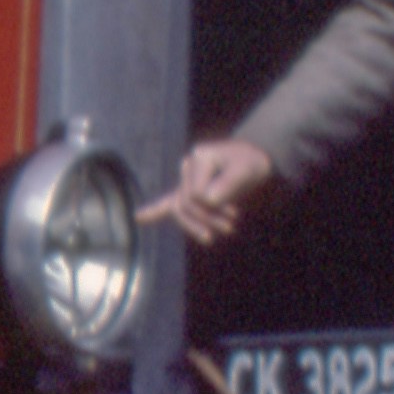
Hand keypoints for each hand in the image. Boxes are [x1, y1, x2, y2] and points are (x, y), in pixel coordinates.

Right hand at [144, 137, 268, 243]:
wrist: (255, 161)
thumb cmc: (252, 163)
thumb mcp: (246, 170)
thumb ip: (228, 184)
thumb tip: (208, 201)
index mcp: (198, 159)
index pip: (195, 193)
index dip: (211, 207)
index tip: (233, 214)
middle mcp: (188, 168)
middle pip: (184, 202)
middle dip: (204, 219)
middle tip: (229, 228)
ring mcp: (187, 179)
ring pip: (180, 208)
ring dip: (197, 224)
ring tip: (218, 234)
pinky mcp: (190, 191)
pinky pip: (168, 202)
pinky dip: (154, 212)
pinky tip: (138, 218)